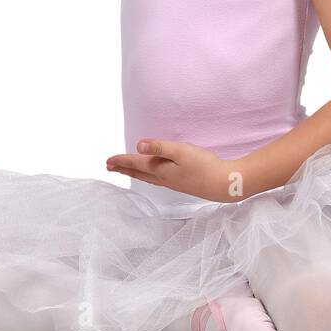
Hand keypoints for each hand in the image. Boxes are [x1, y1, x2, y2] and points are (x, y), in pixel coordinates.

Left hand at [106, 139, 234, 202]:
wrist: (223, 184)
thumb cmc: (204, 166)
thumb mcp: (181, 151)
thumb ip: (160, 147)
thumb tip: (138, 146)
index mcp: (160, 169)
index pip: (136, 163)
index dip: (121, 161)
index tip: (107, 161)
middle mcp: (163, 178)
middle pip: (139, 172)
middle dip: (124, 169)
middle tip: (109, 167)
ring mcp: (172, 182)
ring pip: (147, 177)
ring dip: (134, 173)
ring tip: (126, 171)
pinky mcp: (181, 184)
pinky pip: (157, 180)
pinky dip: (148, 176)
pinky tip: (153, 176)